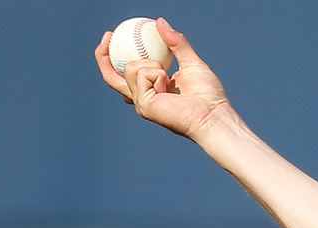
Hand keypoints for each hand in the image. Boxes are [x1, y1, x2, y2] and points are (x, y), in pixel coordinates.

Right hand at [94, 19, 232, 139]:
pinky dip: (156, 73)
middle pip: (111, 76)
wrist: (214, 114)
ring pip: (130, 69)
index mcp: (151, 88)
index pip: (124, 73)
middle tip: (109, 35)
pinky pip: (141, 75)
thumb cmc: (208, 95)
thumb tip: (160, 22)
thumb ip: (177, 43)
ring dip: (150, 64)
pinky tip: (168, 84)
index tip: (113, 35)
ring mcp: (141, 102)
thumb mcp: (191, 62)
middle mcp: (142, 97)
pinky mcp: (144, 105)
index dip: (113, 55)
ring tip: (167, 74)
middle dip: (103, 55)